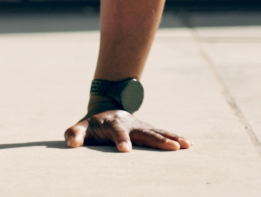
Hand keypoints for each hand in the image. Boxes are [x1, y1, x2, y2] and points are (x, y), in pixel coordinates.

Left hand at [65, 109, 190, 151]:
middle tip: (172, 148)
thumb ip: (74, 134)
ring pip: (158, 132)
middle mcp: (130, 124)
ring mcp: (141, 126)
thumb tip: (71, 143)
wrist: (106, 110)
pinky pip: (163, 133)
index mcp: (113, 124)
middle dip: (158, 140)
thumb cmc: (91, 126)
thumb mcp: (80, 129)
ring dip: (172, 138)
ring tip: (185, 145)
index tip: (125, 150)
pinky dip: (175, 138)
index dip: (121, 140)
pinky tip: (189, 144)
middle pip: (145, 132)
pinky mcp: (149, 130)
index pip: (117, 133)